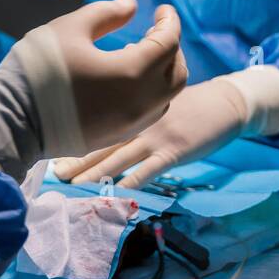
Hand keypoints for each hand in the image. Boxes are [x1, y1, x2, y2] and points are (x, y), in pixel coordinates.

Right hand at [32, 0, 187, 154]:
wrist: (11, 121)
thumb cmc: (38, 69)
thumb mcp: (70, 28)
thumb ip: (106, 13)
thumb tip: (131, 4)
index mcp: (133, 72)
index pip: (168, 42)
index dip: (169, 21)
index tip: (161, 9)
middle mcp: (140, 103)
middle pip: (177, 73)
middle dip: (171, 48)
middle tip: (153, 31)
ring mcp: (129, 124)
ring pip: (165, 97)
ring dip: (161, 73)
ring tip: (137, 53)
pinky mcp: (115, 136)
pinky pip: (147, 113)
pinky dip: (148, 93)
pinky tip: (125, 80)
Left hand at [53, 75, 248, 188]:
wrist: (224, 103)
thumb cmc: (190, 102)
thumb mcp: (159, 91)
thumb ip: (135, 92)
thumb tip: (112, 85)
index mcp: (134, 109)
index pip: (99, 123)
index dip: (77, 137)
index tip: (54, 149)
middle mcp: (140, 121)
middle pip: (103, 143)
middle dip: (78, 160)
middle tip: (55, 174)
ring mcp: (157, 136)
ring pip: (121, 157)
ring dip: (97, 173)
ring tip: (75, 186)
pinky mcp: (174, 150)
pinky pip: (150, 169)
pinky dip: (133, 181)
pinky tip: (118, 192)